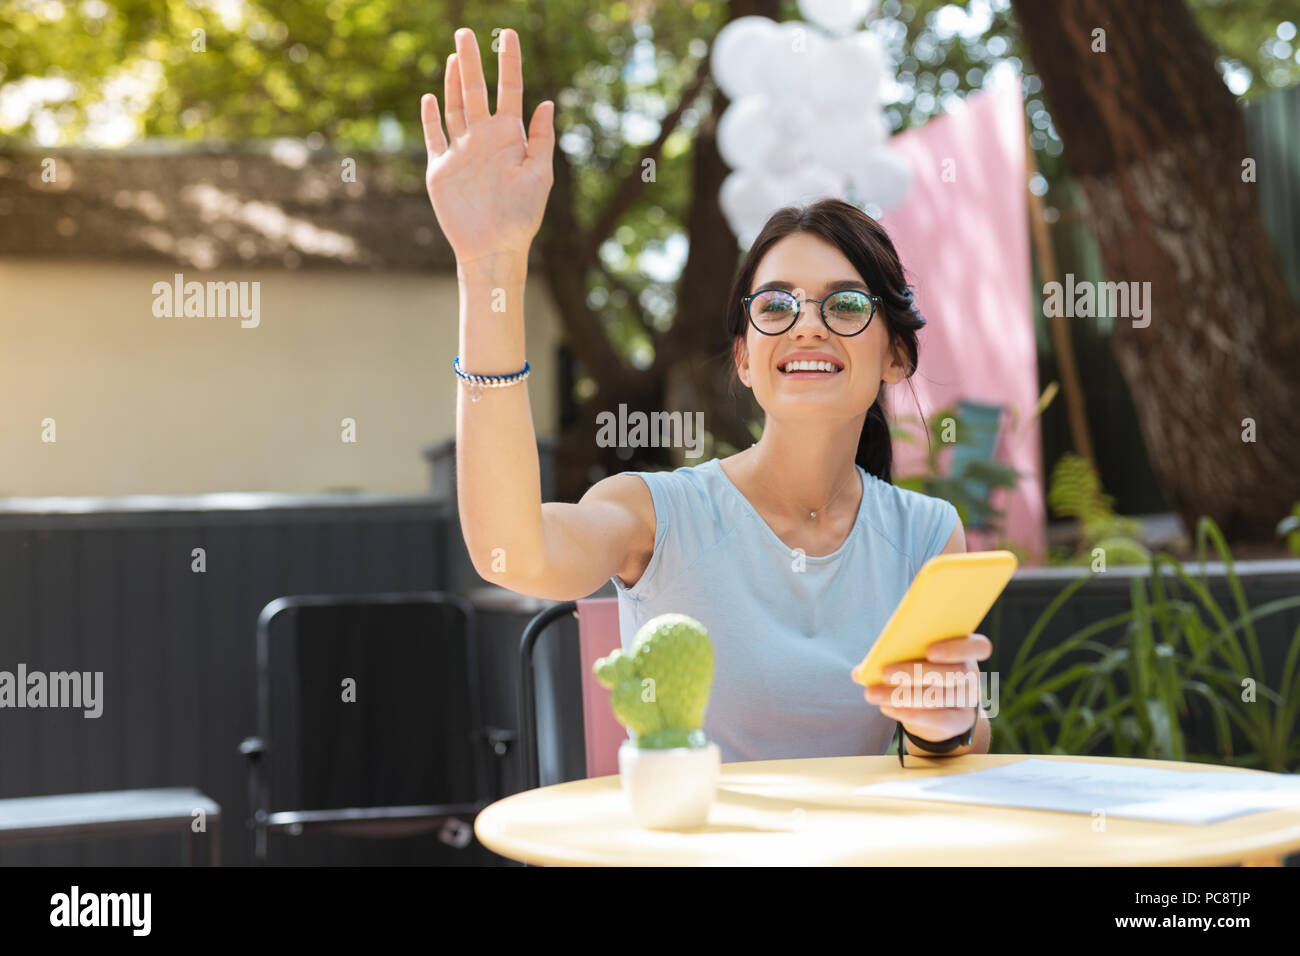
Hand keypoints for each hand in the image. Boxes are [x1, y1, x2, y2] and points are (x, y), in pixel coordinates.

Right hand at [420, 27, 554, 265]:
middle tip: (466, 32)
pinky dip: (430, 117)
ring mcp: (461, 152)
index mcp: (510, 138)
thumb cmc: (522, 217)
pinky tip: (429, 97)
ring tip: (454, 56)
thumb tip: (547, 102)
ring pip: (455, 108)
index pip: (510, 90)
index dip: (509, 62)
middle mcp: (485, 139)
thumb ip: (541, 139)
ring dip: (453, 82)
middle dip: (472, 62)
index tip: (509, 34)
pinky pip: (434, 137)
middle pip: (477, 91)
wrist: (493, 249)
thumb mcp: (540, 175)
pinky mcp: (441, 169)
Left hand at [863, 633, 990, 742]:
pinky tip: (887, 708)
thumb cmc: (919, 672)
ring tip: (873, 694)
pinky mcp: (960, 721)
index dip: (956, 648)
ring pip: (939, 697)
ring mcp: (969, 699)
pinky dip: (910, 714)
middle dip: (915, 672)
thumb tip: (861, 671)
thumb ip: (891, 657)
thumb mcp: (911, 659)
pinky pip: (938, 719)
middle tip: (884, 673)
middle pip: (953, 673)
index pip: (978, 647)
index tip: (929, 651)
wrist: (937, 708)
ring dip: (902, 695)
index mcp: (964, 650)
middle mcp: (971, 674)